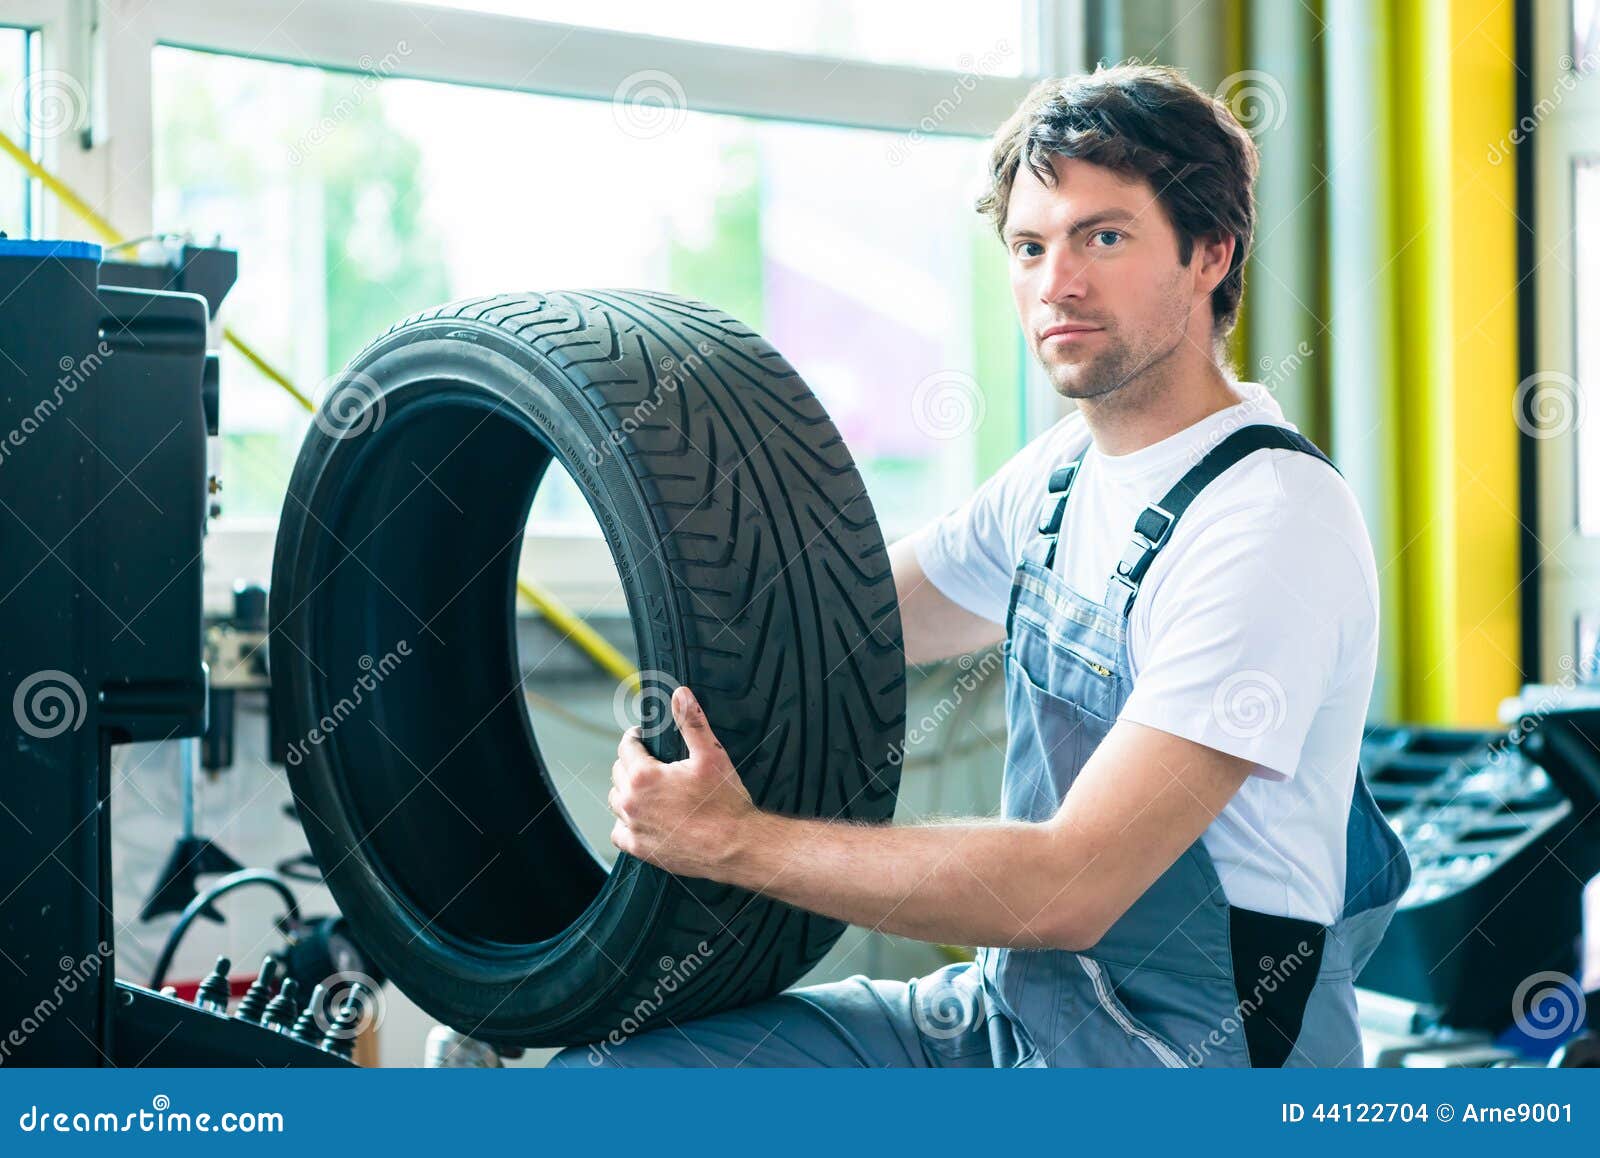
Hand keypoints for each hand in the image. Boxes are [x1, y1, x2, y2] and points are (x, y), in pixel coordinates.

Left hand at [609, 685, 757, 878]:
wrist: (736, 847)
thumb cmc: (725, 804)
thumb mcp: (711, 755)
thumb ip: (692, 722)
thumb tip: (680, 695)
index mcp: (645, 776)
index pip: (625, 747)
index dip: (635, 737)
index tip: (644, 737)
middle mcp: (632, 802)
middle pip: (618, 772)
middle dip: (631, 762)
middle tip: (651, 761)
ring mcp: (634, 828)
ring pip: (616, 800)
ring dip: (627, 790)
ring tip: (648, 787)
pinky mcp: (640, 849)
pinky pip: (618, 832)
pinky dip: (625, 823)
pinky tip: (642, 817)